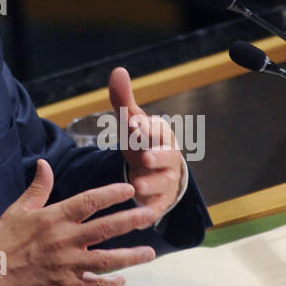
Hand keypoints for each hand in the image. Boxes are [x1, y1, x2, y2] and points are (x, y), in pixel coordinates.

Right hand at [0, 159, 157, 285]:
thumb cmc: (2, 241)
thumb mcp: (18, 210)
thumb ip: (37, 188)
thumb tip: (45, 164)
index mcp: (55, 218)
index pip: (90, 201)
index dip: (112, 194)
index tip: (130, 189)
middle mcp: (65, 240)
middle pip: (106, 228)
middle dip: (132, 220)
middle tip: (153, 214)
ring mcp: (68, 265)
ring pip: (107, 260)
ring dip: (132, 256)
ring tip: (151, 253)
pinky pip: (94, 285)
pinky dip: (110, 284)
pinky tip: (123, 280)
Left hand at [108, 66, 184, 221]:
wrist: (155, 171)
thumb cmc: (143, 142)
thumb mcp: (131, 122)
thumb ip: (123, 100)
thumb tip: (118, 70)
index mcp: (161, 134)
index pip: (155, 128)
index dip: (145, 127)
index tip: (132, 123)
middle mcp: (168, 156)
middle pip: (165, 156)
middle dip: (155, 156)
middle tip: (144, 156)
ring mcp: (166, 179)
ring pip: (162, 182)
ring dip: (151, 183)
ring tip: (137, 185)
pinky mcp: (161, 200)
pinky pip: (158, 205)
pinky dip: (151, 209)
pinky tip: (141, 214)